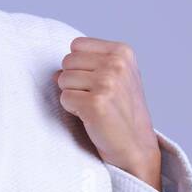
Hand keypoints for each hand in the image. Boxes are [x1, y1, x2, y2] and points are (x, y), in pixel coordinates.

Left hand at [55, 36, 162, 189]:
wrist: (135, 146)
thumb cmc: (122, 112)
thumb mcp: (115, 78)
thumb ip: (87, 66)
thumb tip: (55, 73)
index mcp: (123, 52)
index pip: (77, 45)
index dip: (80, 65)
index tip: (97, 82)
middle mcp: (117, 64)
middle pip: (67, 61)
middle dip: (74, 81)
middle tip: (95, 97)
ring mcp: (107, 83)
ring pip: (62, 79)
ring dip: (73, 95)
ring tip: (93, 107)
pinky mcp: (96, 103)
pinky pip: (64, 98)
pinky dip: (72, 109)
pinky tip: (90, 117)